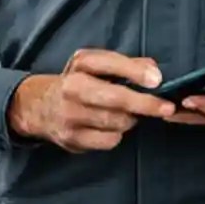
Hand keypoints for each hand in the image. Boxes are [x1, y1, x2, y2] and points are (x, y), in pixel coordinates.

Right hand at [8, 49, 176, 152]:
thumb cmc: (76, 83)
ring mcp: (70, 115)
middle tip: (167, 108)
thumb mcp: (95, 66)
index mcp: (80, 63)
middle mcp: (72, 87)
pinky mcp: (71, 138)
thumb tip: (153, 71)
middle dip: (144, 104)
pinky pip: (108, 140)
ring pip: (115, 121)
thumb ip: (126, 65)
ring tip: (128, 114)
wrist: (37, 106)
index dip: (135, 71)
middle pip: (114, 97)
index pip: (109, 63)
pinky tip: (111, 127)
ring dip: (130, 119)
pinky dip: (117, 135)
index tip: (157, 80)